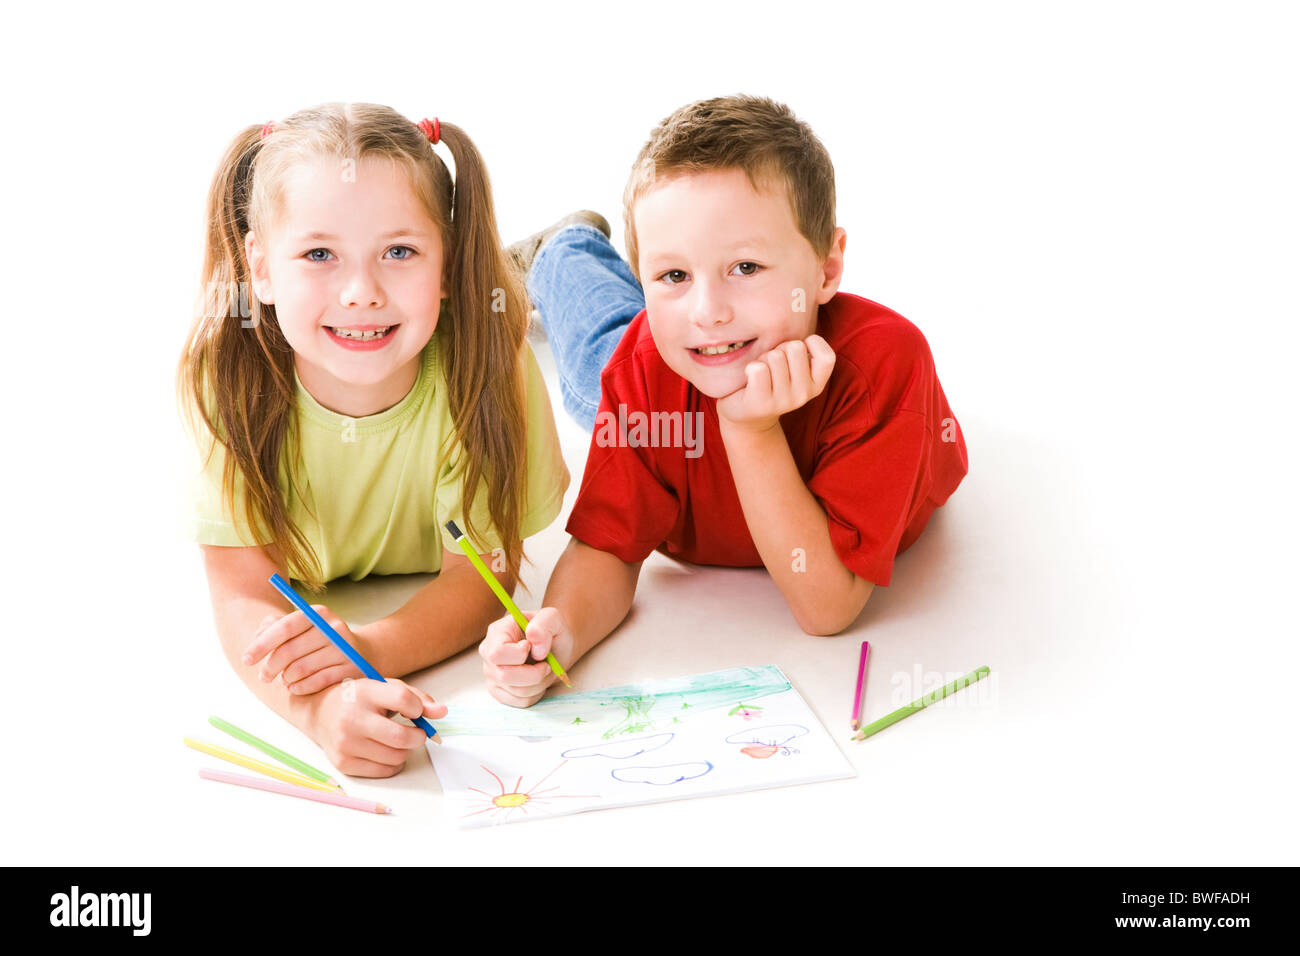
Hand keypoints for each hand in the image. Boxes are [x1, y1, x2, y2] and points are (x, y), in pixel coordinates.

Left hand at [241, 605, 363, 694]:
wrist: (360, 653)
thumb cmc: (318, 642)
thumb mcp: (299, 629)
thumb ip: (274, 627)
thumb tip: (259, 635)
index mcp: (318, 614)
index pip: (284, 627)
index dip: (261, 645)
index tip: (245, 660)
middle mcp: (334, 628)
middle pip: (290, 650)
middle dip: (270, 667)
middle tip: (264, 676)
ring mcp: (345, 649)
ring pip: (301, 668)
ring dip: (286, 678)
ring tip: (285, 679)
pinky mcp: (352, 669)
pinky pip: (317, 682)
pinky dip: (301, 687)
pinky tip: (295, 687)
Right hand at [309, 678, 447, 777]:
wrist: (320, 713)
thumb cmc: (359, 699)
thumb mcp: (385, 688)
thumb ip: (417, 697)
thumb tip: (442, 712)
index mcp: (364, 693)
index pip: (404, 700)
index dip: (418, 708)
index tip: (416, 712)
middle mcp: (352, 719)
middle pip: (402, 737)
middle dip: (419, 737)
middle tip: (417, 733)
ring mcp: (346, 743)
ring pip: (396, 757)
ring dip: (406, 750)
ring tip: (397, 740)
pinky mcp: (343, 763)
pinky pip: (385, 771)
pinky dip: (393, 763)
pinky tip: (385, 750)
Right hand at [478, 608, 572, 707]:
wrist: (557, 647)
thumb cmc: (552, 631)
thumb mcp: (553, 618)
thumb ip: (544, 624)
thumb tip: (533, 644)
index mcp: (497, 632)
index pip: (497, 653)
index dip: (519, 655)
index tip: (532, 647)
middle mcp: (488, 653)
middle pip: (505, 676)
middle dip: (534, 674)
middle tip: (546, 664)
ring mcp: (492, 674)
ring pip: (515, 691)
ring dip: (538, 684)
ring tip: (544, 670)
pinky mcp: (500, 691)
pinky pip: (519, 702)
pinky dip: (535, 694)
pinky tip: (538, 680)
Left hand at [715, 335, 835, 432]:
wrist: (746, 416)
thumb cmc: (771, 381)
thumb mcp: (794, 368)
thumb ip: (803, 349)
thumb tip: (810, 304)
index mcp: (816, 384)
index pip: (827, 356)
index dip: (812, 343)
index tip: (797, 350)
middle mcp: (804, 394)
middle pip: (795, 347)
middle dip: (779, 348)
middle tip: (772, 366)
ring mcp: (783, 401)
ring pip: (775, 356)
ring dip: (763, 358)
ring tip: (759, 373)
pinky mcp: (761, 403)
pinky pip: (758, 369)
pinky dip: (750, 367)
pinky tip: (749, 379)